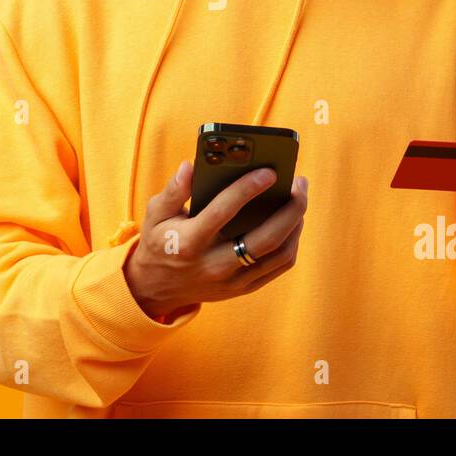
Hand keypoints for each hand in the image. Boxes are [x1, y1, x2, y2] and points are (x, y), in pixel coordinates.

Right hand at [122, 160, 308, 319]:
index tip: (269, 171)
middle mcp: (214, 264)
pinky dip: (293, 242)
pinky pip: (279, 266)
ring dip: (296, 224)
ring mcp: (232, 280)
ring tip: (299, 198)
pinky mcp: (244, 288)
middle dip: (290, 208)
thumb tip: (190, 166)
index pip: (223, 212)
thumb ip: (174, 190)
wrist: (157, 289)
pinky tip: (293, 221)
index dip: (247, 189)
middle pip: (265, 239)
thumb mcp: (156, 214)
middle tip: (300, 183)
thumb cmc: (160, 242)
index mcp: (189, 241)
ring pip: (279, 254)